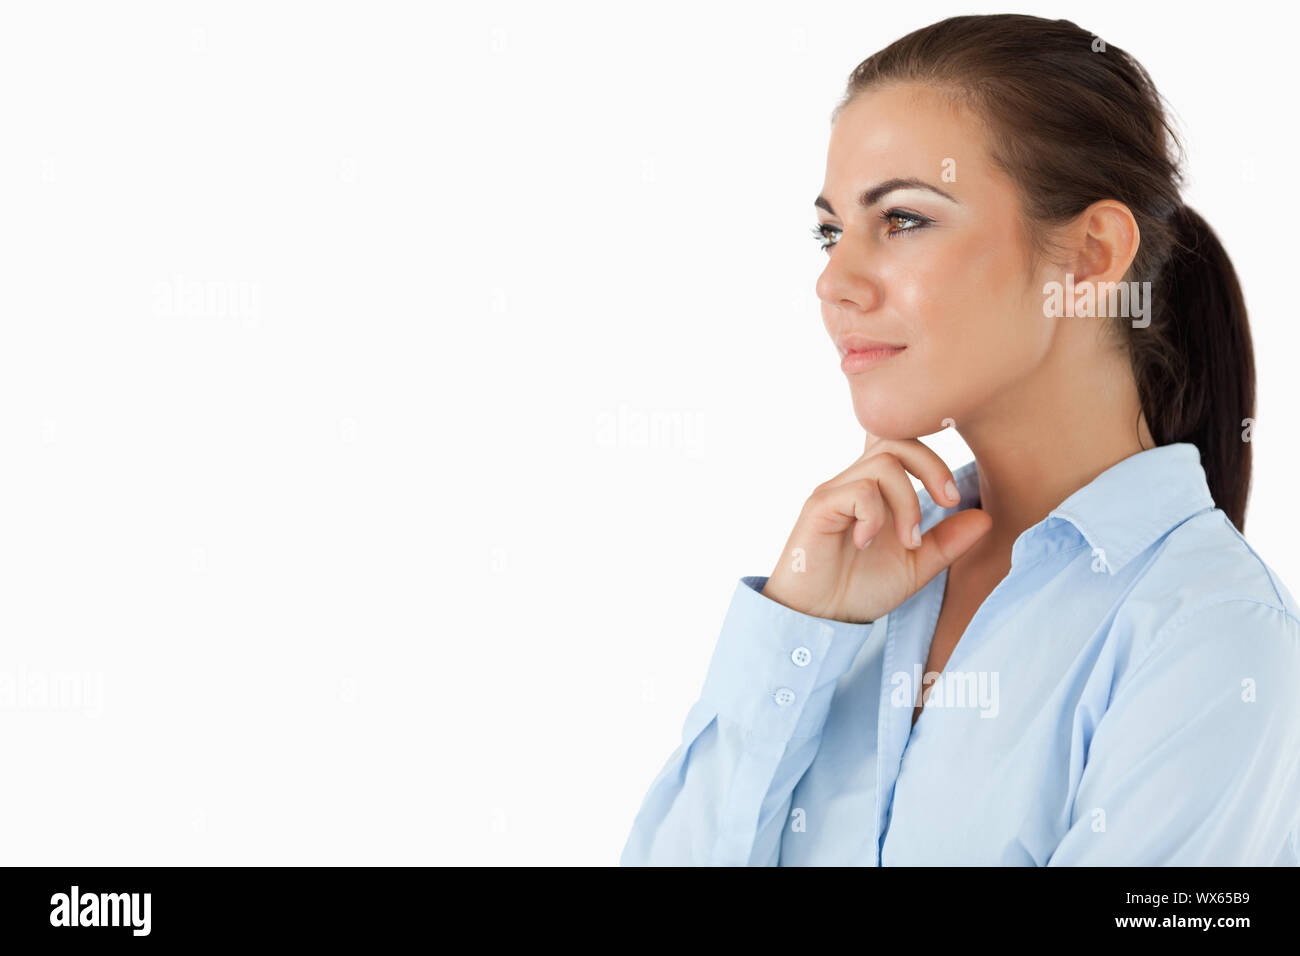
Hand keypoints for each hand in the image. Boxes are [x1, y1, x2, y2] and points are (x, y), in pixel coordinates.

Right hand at [761, 432, 991, 622]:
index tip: (952, 498)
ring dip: (907, 502)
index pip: (902, 443)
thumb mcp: (916, 567)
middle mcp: (855, 481)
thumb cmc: (859, 589)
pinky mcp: (819, 506)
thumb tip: (985, 517)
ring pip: (883, 463)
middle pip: (897, 439)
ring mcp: (835, 491)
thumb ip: (947, 542)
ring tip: (906, 542)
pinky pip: (859, 490)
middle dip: (933, 466)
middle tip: (948, 503)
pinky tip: (867, 543)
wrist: (818, 618)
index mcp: (877, 490)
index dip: (932, 454)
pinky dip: (875, 516)